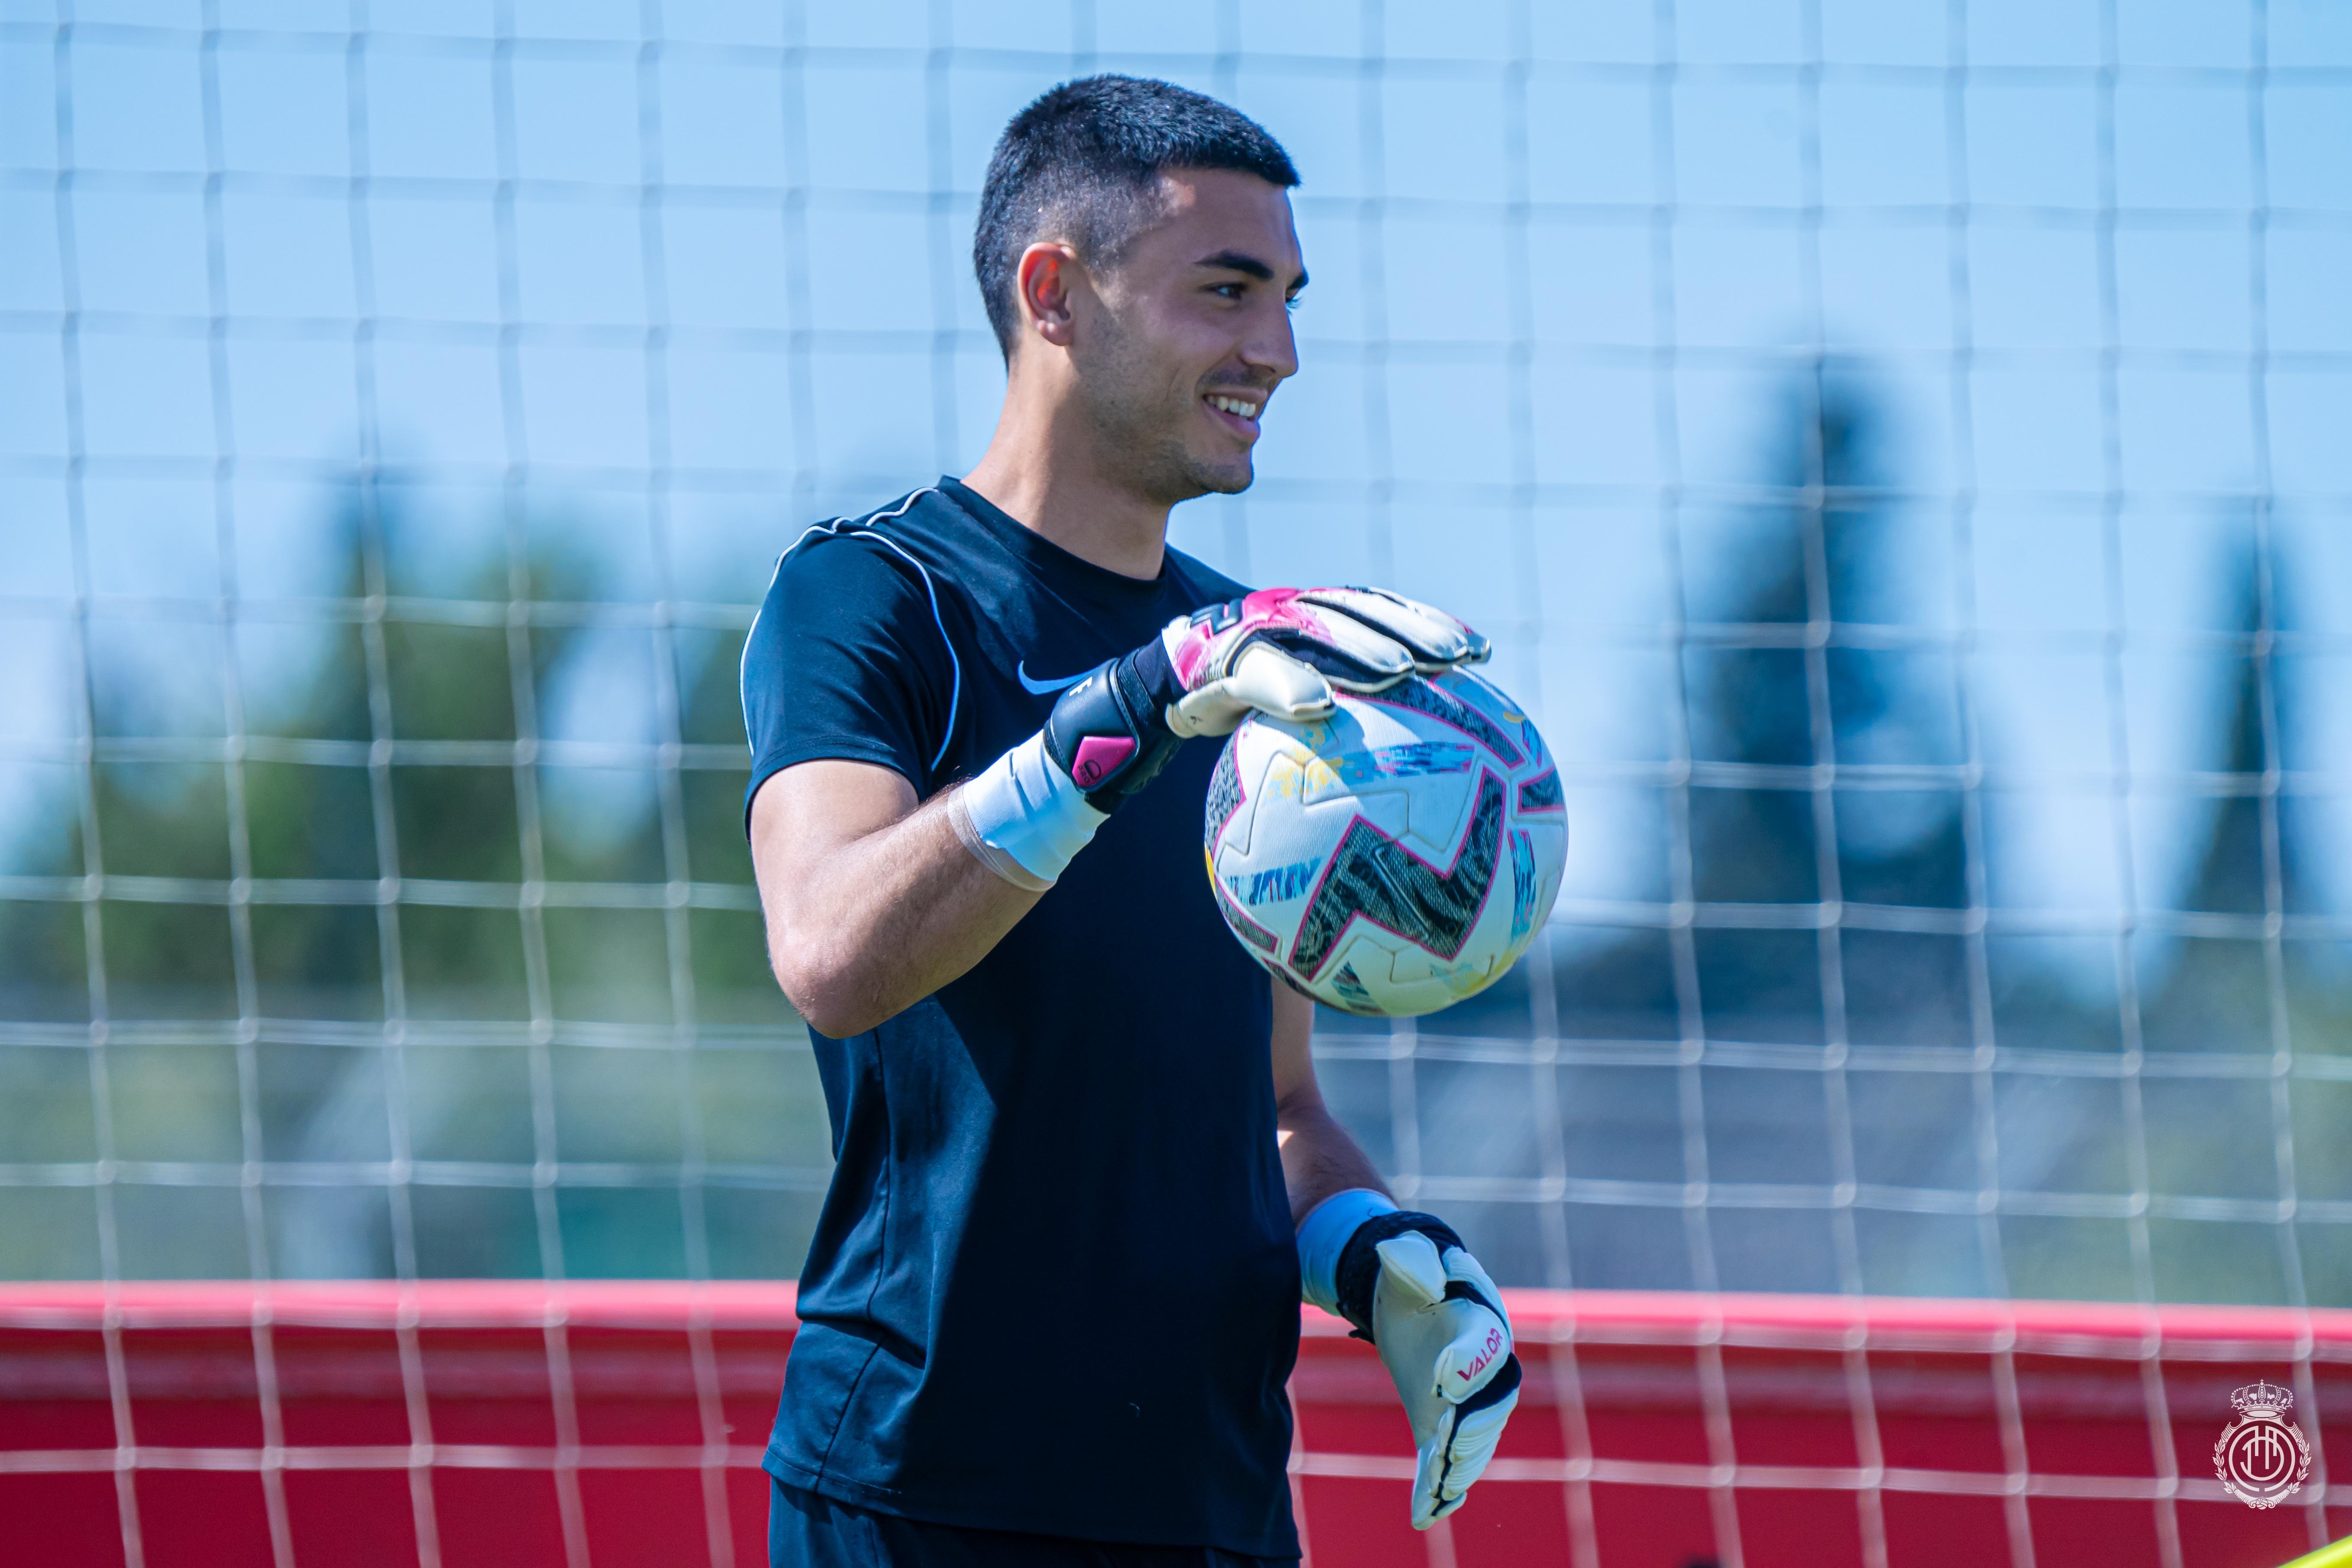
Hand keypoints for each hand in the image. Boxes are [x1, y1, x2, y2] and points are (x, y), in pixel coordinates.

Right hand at [1041, 586, 1488, 809]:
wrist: (1149, 707)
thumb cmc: (1230, 721)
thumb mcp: (1290, 721)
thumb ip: (1338, 728)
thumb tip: (1410, 776)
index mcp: (1309, 620)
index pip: (1380, 610)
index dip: (1428, 622)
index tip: (1481, 651)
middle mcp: (1284, 613)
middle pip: (1357, 608)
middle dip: (1408, 628)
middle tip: (1455, 657)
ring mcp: (1248, 629)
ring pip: (1312, 626)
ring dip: (1357, 646)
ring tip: (1399, 674)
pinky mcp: (1215, 658)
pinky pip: (1256, 669)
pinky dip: (1288, 682)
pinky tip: (1321, 706)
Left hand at [1367, 1231, 1520, 1529]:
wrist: (1418, 1297)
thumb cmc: (1414, 1273)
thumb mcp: (1409, 1259)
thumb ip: (1410, 1258)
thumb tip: (1394, 1249)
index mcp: (1482, 1320)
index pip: (1485, 1343)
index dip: (1466, 1363)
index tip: (1440, 1379)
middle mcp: (1488, 1367)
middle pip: (1491, 1402)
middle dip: (1473, 1426)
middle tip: (1449, 1446)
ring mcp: (1472, 1400)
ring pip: (1477, 1437)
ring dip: (1462, 1463)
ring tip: (1442, 1486)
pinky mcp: (1448, 1423)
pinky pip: (1451, 1458)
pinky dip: (1441, 1488)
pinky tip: (1425, 1513)